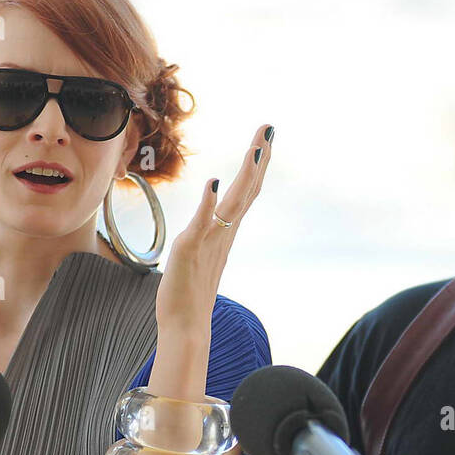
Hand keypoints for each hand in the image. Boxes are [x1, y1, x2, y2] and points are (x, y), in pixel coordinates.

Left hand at [154, 123, 272, 335]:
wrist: (185, 324)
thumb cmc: (189, 291)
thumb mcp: (202, 252)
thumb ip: (210, 230)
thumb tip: (214, 213)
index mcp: (226, 231)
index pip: (246, 191)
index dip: (256, 164)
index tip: (266, 137)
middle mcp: (223, 233)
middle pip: (246, 190)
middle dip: (257, 158)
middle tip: (269, 129)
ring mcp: (209, 240)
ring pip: (232, 203)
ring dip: (244, 176)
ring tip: (255, 149)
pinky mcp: (190, 249)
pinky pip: (201, 223)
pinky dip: (209, 203)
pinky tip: (214, 183)